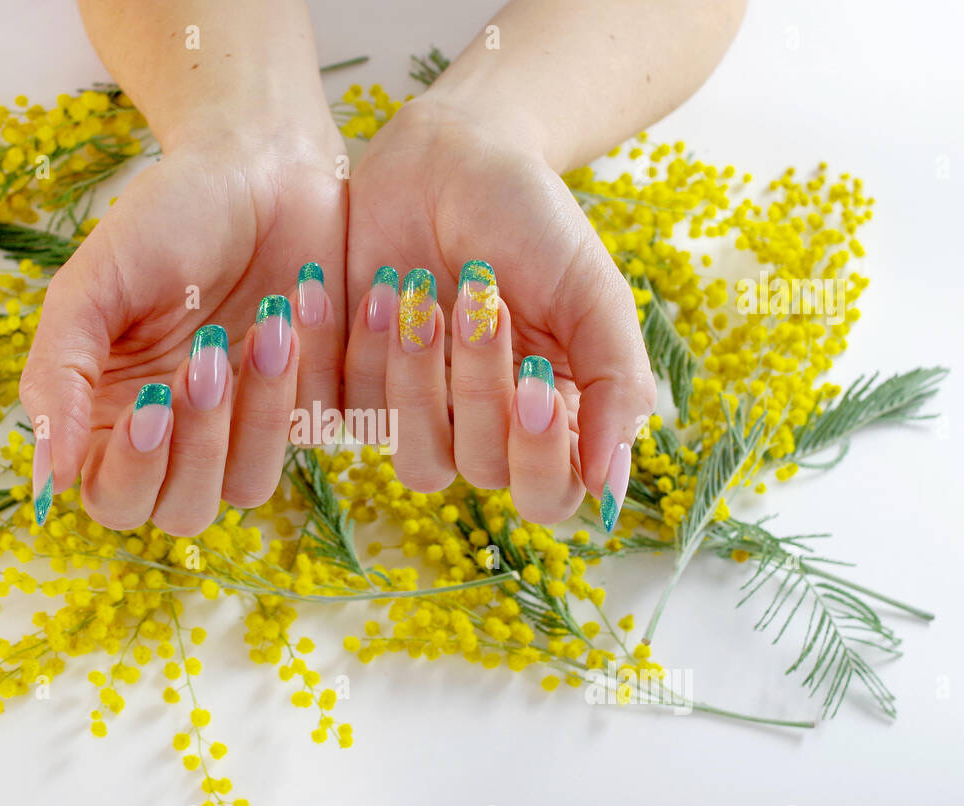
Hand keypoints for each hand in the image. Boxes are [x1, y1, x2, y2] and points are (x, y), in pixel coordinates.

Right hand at [20, 121, 346, 534]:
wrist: (263, 163)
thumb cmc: (167, 218)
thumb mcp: (91, 286)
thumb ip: (57, 377)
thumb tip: (45, 482)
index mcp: (112, 414)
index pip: (111, 497)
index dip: (131, 470)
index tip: (153, 401)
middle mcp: (179, 435)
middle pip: (181, 511)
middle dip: (197, 444)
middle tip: (207, 358)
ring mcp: (247, 426)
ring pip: (250, 486)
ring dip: (258, 414)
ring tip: (268, 325)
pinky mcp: (310, 404)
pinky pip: (312, 433)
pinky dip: (306, 372)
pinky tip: (303, 300)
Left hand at [342, 96, 655, 525]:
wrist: (446, 156)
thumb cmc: (530, 221)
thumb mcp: (591, 290)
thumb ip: (616, 380)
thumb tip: (611, 485)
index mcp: (553, 415)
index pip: (549, 492)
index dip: (540, 457)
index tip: (537, 385)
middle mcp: (486, 427)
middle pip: (482, 470)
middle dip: (478, 385)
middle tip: (479, 300)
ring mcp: (418, 412)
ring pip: (415, 456)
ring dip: (413, 375)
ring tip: (413, 287)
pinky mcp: (356, 386)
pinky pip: (347, 412)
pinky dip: (353, 350)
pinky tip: (365, 286)